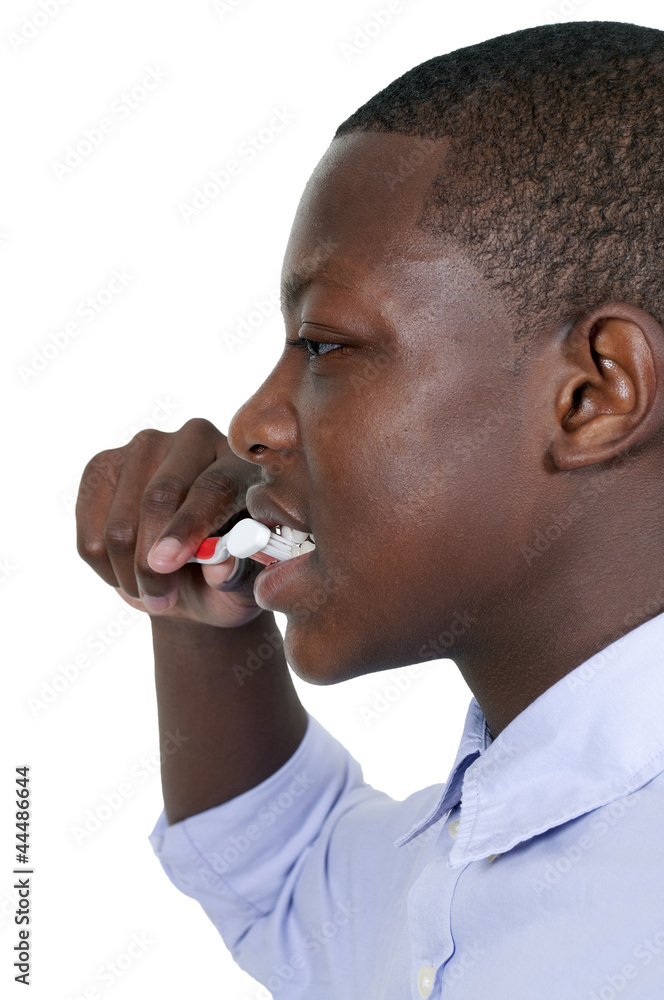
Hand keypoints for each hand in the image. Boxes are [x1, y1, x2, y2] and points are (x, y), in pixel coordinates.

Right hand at [75, 418, 264, 627]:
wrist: (191, 580)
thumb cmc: (227, 577)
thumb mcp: (243, 587)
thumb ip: (237, 576)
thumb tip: (219, 565)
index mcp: (243, 464)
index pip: (213, 487)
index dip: (188, 526)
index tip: (166, 563)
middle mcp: (196, 440)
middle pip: (160, 495)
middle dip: (150, 558)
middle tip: (158, 600)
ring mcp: (146, 447)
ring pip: (120, 518)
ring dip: (127, 570)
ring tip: (151, 592)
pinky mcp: (104, 465)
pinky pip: (88, 523)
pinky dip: (102, 561)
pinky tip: (125, 571)